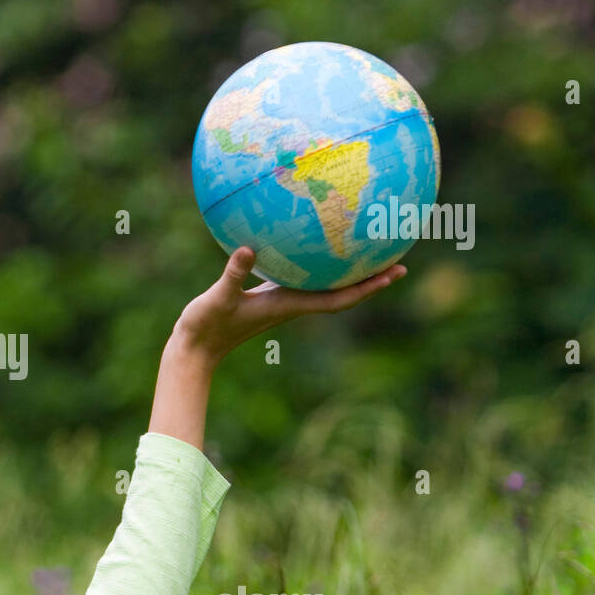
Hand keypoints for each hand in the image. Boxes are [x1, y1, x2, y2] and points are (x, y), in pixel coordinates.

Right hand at [174, 247, 406, 367]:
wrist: (194, 348)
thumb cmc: (205, 326)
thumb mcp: (218, 298)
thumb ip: (233, 275)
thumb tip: (248, 248)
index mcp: (288, 305)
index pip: (338, 299)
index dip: (367, 288)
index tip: (393, 273)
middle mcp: (292, 304)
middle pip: (342, 293)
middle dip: (371, 278)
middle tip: (399, 259)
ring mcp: (282, 301)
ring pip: (326, 286)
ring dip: (349, 273)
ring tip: (370, 249)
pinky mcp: (268, 296)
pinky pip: (302, 278)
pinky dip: (317, 265)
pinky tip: (314, 245)